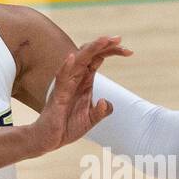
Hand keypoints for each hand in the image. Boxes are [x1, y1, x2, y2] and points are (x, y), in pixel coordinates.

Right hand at [26, 35, 130, 155]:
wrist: (50, 140)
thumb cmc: (67, 127)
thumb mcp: (91, 119)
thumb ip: (102, 111)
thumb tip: (106, 102)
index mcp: (85, 82)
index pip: (98, 59)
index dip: (111, 52)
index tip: (128, 51)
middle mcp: (76, 79)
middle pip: (90, 55)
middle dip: (104, 45)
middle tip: (118, 38)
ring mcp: (66, 85)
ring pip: (78, 61)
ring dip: (90, 50)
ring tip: (103, 40)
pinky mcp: (58, 94)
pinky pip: (61, 77)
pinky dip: (66, 66)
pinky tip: (72, 57)